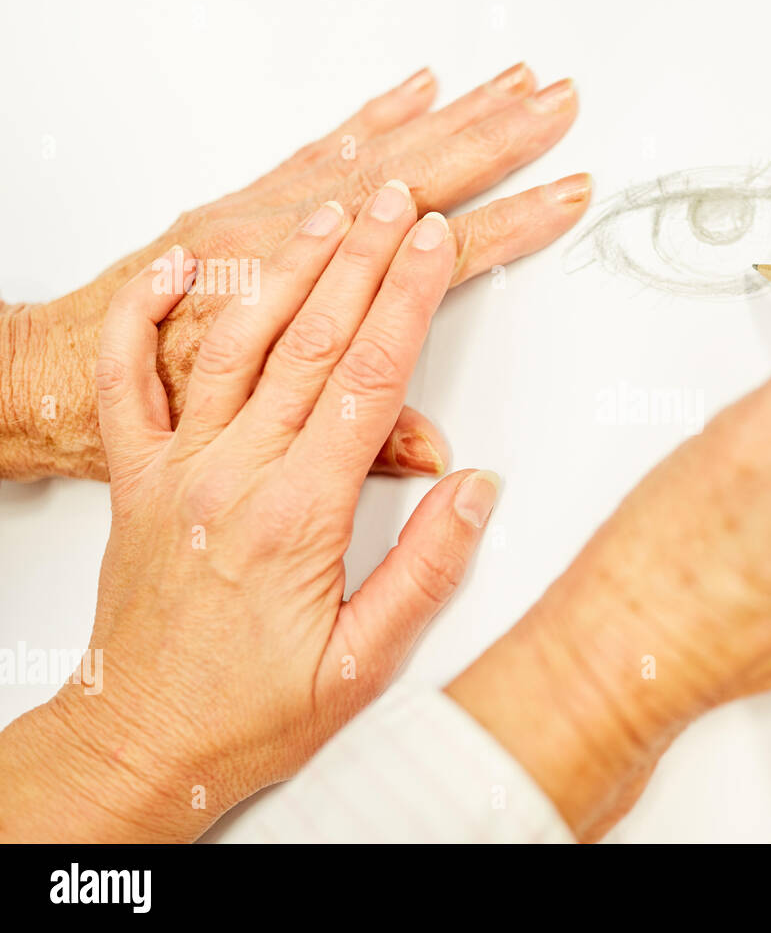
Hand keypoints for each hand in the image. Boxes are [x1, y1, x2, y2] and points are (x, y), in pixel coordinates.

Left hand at [0, 186, 497, 840]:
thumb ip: (426, 571)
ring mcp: (177, 468)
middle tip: (396, 198)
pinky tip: (174, 269)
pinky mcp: (137, 477)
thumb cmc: (249, 711)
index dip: (408, 298)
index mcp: (299, 515)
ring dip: (287, 269)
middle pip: (313, 339)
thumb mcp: (363, 662)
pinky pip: (129, 381)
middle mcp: (233, 475)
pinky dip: (147, 317)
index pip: (370, 379)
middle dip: (364, 256)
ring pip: (237, 343)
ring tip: (326, 214)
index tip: (433, 242)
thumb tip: (473, 488)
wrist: (144, 741)